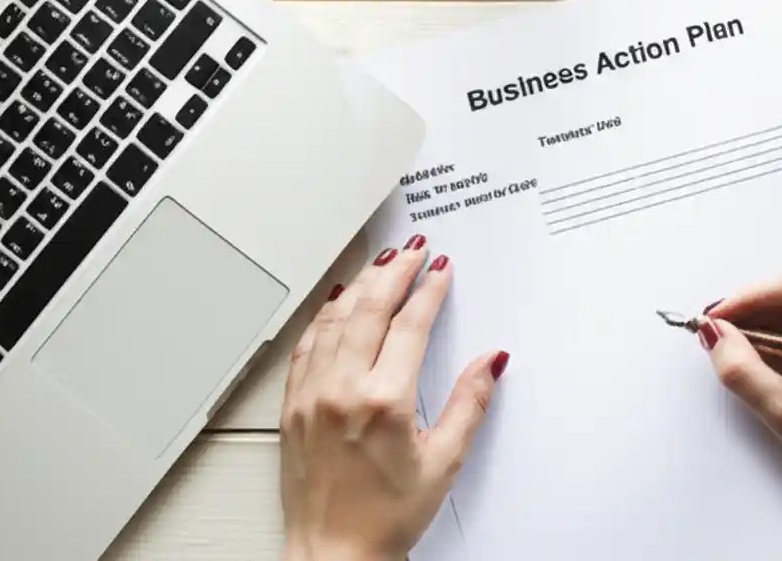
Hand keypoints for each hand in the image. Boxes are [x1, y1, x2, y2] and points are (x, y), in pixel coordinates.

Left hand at [280, 236, 508, 560]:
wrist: (333, 553)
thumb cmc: (383, 518)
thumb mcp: (443, 463)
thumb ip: (469, 404)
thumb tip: (490, 362)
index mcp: (382, 402)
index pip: (410, 325)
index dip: (429, 291)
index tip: (441, 271)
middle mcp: (340, 391)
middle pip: (370, 308)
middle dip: (395, 272)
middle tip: (414, 251)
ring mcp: (310, 395)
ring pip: (334, 319)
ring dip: (360, 284)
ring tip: (381, 264)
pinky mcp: (291, 406)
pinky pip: (306, 344)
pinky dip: (324, 316)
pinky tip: (336, 303)